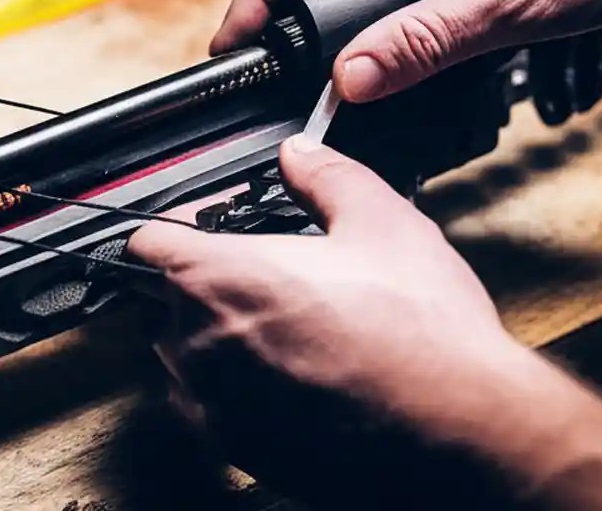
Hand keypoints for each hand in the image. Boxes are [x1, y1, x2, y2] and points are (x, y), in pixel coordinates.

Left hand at [128, 136, 601, 508]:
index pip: (144, 241)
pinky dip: (229, 383)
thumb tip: (300, 154)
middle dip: (202, 278)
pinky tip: (285, 370)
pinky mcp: (236, 447)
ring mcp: (213, 402)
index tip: (206, 224)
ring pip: (182, 353)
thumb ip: (326, 176)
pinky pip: (205, 404)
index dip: (175, 225)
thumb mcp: (382, 222)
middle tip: (262, 269)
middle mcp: (199, 343)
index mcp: (220, 277)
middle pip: (162, 296)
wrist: (457, 432)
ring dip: (212, 332)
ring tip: (281, 321)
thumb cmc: (422, 337)